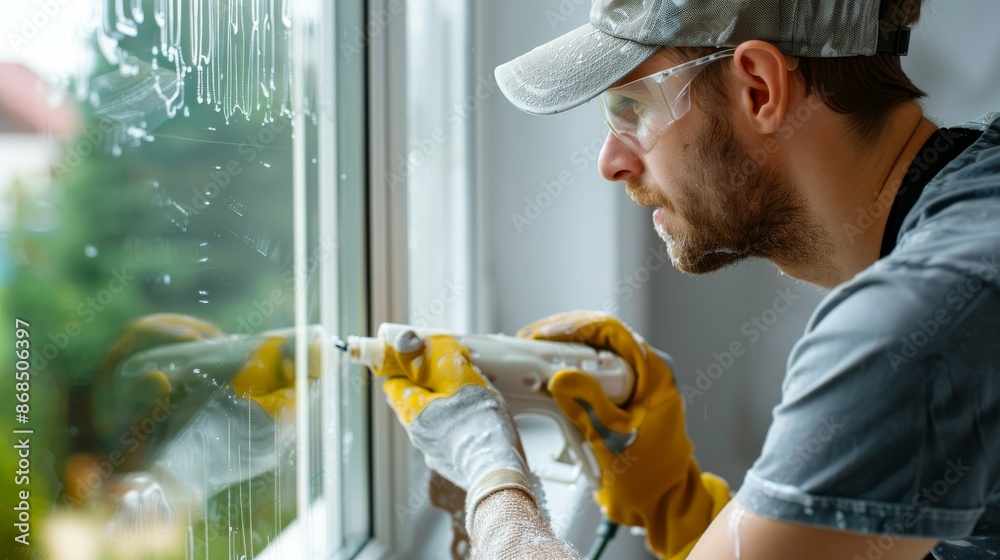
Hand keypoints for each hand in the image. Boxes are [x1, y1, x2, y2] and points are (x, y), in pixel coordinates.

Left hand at [372, 330, 534, 527]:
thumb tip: (409, 341)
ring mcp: (435, 452)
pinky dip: (460, 426)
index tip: (419, 358)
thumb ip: (433, 358)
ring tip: (473, 397)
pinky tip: (480, 422)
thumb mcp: (458, 378)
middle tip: (454, 374)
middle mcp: (418, 434)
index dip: (404, 367)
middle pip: (415, 401)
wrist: (500, 473)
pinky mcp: (454, 464)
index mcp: (413, 411)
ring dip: (448, 406)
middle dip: (431, 386)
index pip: (393, 383)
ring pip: (435, 420)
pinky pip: (451, 438)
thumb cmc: (480, 426)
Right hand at [519, 311, 730, 558]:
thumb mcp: (614, 439)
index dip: (573, 327)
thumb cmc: (649, 477)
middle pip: (597, 335)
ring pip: (591, 351)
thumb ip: (588, 406)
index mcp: (654, 372)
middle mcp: (645, 370)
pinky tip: (544, 376)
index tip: (542, 336)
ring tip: (531, 356)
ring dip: (559, 352)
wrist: (661, 502)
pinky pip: (590, 371)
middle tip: (529, 343)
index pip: (611, 330)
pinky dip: (565, 373)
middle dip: (560, 337)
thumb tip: (559, 378)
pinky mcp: (620, 394)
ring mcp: (633, 381)